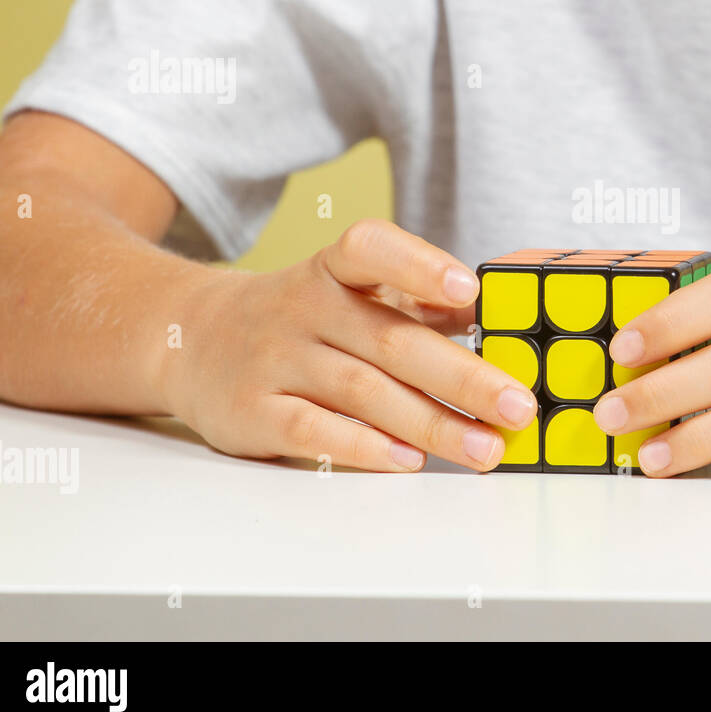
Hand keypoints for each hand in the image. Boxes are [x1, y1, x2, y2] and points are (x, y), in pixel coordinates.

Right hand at [159, 220, 537, 471]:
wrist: (191, 339)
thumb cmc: (303, 318)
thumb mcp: (352, 293)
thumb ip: (420, 303)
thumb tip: (496, 322)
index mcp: (334, 269)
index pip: (372, 250)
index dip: (420, 266)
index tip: (471, 290)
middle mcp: (303, 307)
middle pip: (392, 341)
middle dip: (464, 378)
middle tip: (519, 407)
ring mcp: (275, 359)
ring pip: (363, 393)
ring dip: (432, 424)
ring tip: (485, 448)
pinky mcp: (253, 412)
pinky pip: (313, 431)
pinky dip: (364, 448)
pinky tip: (410, 461)